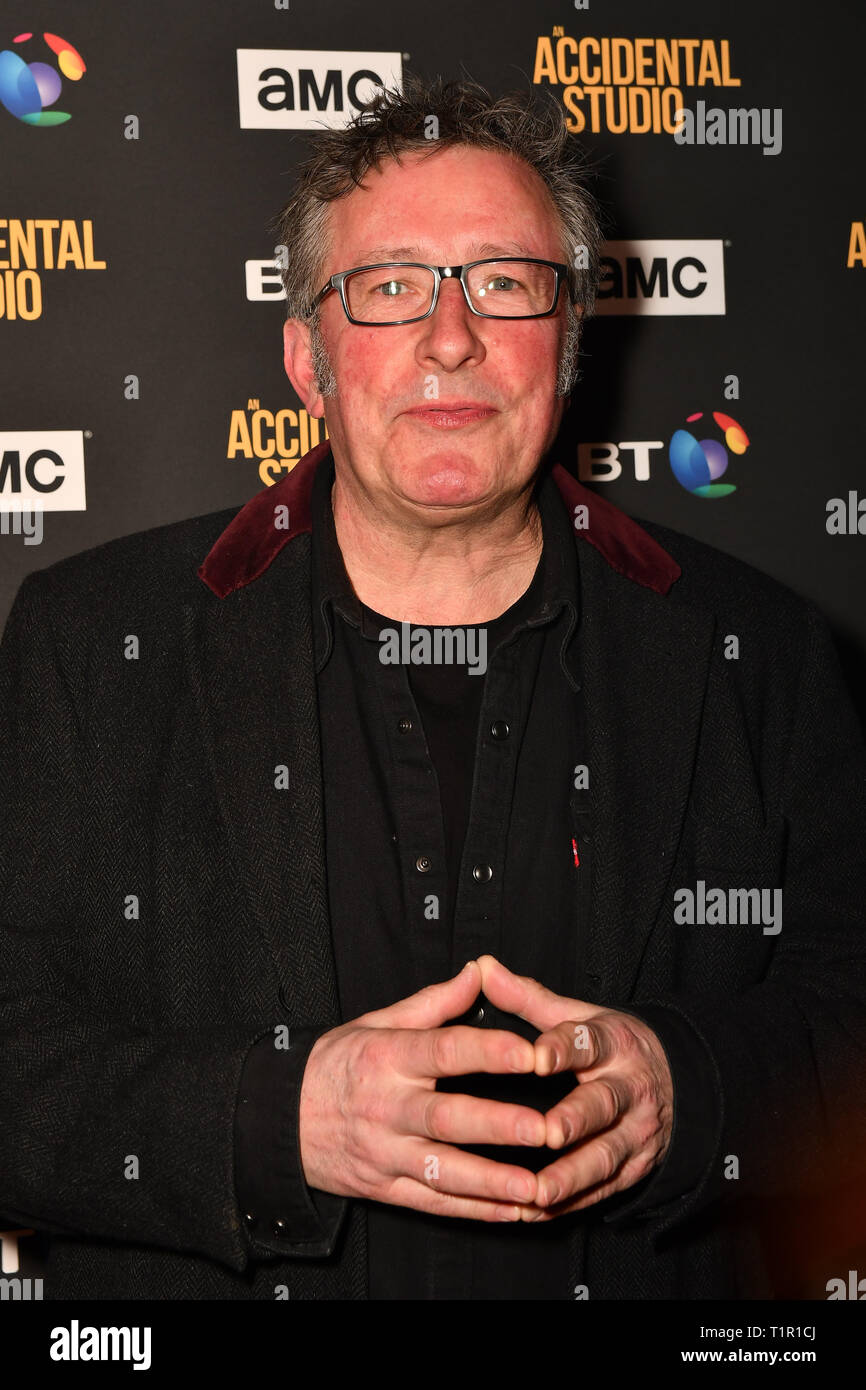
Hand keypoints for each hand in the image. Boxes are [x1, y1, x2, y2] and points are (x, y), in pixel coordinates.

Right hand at [298, 961, 549, 1220]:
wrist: (279, 1119)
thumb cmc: (339, 1063)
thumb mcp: (377, 1023)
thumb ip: (435, 1002)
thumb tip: (480, 971)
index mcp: (388, 1057)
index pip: (444, 1051)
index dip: (489, 1053)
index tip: (532, 1053)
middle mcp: (387, 1107)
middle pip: (448, 1118)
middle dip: (498, 1125)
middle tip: (545, 1128)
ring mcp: (385, 1153)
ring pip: (443, 1171)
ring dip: (493, 1182)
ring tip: (538, 1187)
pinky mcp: (384, 1188)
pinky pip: (433, 1203)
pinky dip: (475, 1211)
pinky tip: (515, 1211)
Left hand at [476, 955, 673, 1219]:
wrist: (675, 1083)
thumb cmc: (607, 1047)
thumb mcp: (577, 1015)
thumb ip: (528, 998)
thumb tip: (484, 967)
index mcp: (613, 1044)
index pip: (589, 1043)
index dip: (563, 1048)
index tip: (537, 1055)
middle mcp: (629, 1089)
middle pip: (604, 1105)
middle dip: (577, 1120)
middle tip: (548, 1132)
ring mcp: (636, 1133)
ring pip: (605, 1156)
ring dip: (572, 1175)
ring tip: (538, 1192)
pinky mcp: (635, 1169)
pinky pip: (603, 1190)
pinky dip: (572, 1203)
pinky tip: (537, 1212)